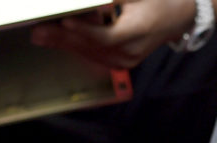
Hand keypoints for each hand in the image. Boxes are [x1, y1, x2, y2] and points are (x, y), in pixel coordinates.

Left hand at [30, 0, 196, 69]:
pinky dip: (78, 46)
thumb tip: (85, 1)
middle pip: (92, 47)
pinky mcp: (122, 62)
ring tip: (41, 35)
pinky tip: (60, 39)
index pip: (105, 35)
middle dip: (63, 39)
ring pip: (90, 53)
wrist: (178, 16)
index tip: (64, 22)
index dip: (83, 30)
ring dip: (66, 44)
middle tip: (38, 32)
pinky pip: (95, 55)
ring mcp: (126, 60)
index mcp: (138, 32)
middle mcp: (131, 52)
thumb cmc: (158, 0)